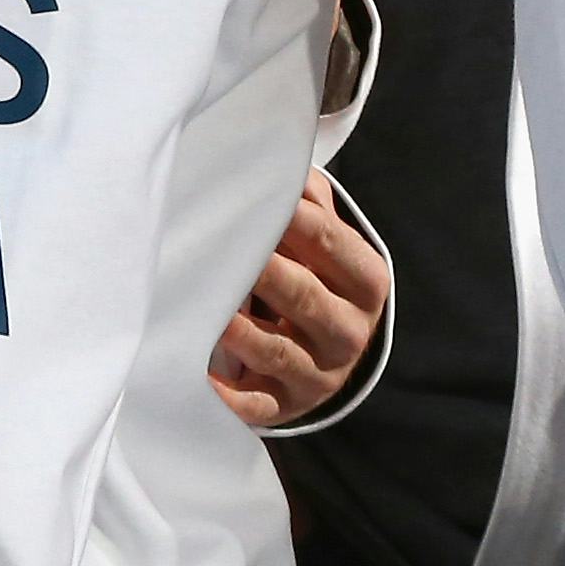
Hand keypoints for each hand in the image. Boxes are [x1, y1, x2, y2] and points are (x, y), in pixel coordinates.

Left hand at [216, 171, 382, 429]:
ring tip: (207, 312)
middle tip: (218, 246)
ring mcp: (317, 373)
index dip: (288, 217)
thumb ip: (309, 204)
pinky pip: (253, 405)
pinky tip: (199, 380)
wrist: (327, 363)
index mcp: (365, 281)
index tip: (247, 194)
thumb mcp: (326, 247)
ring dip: (240, 332)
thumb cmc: (315, 283)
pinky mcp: (282, 405)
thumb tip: (280, 159)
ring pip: (275, 351)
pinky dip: (227, 397)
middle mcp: (348, 330)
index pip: (326, 241)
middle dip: (263, 271)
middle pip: (302, 294)